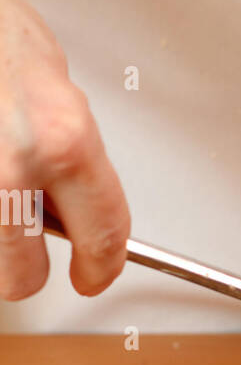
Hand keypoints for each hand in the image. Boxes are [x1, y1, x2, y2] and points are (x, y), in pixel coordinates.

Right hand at [0, 0, 128, 299]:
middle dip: (24, 271)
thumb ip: (69, 155)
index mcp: (65, 142)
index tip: (93, 275)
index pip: (102, 234)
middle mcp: (14, 166)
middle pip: (20, 277)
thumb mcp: (55, 88)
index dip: (100, 266)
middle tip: (27, 256)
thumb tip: (70, 206)